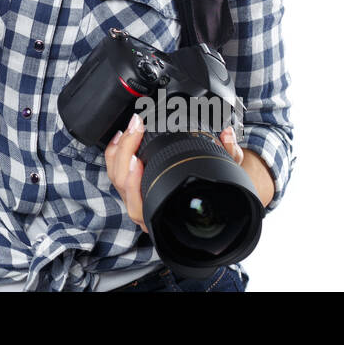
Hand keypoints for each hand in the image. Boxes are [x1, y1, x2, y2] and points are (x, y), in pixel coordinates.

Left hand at [104, 115, 250, 232]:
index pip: (141, 207)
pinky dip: (114, 155)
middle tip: (136, 128)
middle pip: (123, 187)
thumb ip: (230, 154)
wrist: (215, 197)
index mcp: (167, 215)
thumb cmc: (216, 190)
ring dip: (118, 152)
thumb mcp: (227, 174)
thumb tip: (228, 134)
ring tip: (129, 129)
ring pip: (116, 179)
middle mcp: (148, 211)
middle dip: (125, 153)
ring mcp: (138, 200)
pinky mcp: (132, 189)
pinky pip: (115, 173)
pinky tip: (121, 138)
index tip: (137, 160)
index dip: (134, 186)